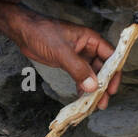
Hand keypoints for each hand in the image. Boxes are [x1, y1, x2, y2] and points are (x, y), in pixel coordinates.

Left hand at [0, 0, 121, 106]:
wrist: (23, 32)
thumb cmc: (42, 33)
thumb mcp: (62, 52)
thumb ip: (78, 69)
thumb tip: (92, 86)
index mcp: (90, 39)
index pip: (110, 56)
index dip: (114, 72)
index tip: (112, 88)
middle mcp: (87, 47)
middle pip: (103, 67)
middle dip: (103, 84)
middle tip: (103, 102)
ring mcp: (78, 55)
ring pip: (91, 73)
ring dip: (93, 88)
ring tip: (94, 104)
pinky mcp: (69, 62)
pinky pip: (80, 76)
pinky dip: (82, 86)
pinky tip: (82, 97)